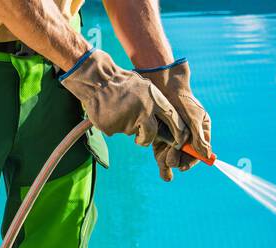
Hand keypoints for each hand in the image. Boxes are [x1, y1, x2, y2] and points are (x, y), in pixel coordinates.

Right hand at [59, 48, 185, 147]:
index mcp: (154, 98)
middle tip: (143, 140)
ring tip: (119, 115)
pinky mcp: (115, 127)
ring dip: (127, 128)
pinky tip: (109, 112)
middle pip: (153, 133)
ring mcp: (129, 119)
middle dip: (147, 139)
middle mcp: (145, 109)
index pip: (172, 118)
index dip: (177, 130)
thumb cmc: (120, 82)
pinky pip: (117, 130)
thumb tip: (167, 118)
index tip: (179, 139)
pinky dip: (113, 125)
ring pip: (133, 132)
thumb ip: (153, 101)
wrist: (96, 79)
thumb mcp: (142, 86)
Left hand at [143, 60, 211, 180]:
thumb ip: (199, 137)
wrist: (165, 87)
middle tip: (170, 160)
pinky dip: (162, 162)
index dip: (192, 161)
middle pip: (185, 157)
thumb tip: (207, 154)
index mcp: (201, 133)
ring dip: (169, 162)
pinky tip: (164, 171)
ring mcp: (175, 138)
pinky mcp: (162, 138)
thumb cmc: (183, 100)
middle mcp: (188, 138)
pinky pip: (162, 154)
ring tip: (164, 163)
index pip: (199, 152)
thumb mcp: (194, 118)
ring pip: (173, 157)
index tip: (183, 166)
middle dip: (178, 160)